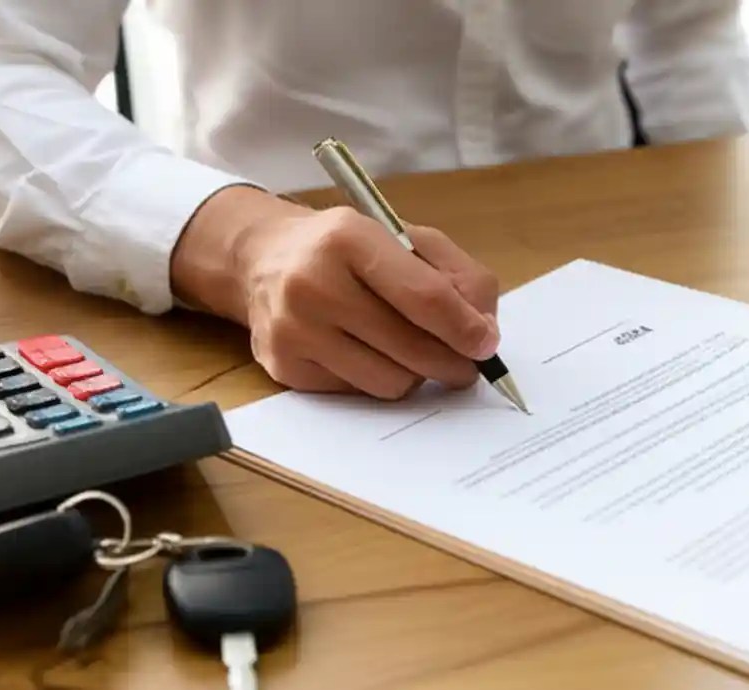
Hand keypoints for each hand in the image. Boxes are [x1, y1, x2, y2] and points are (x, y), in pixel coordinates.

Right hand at [170, 186, 499, 398]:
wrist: (262, 258)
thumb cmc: (347, 249)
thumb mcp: (404, 238)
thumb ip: (457, 275)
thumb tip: (485, 332)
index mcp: (349, 238)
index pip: (425, 298)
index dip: (465, 328)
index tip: (487, 345)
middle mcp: (313, 284)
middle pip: (411, 348)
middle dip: (452, 362)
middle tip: (466, 364)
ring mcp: (294, 329)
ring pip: (389, 381)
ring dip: (416, 374)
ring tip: (414, 353)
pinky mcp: (284, 366)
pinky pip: (359, 392)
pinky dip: (379, 378)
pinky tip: (371, 353)